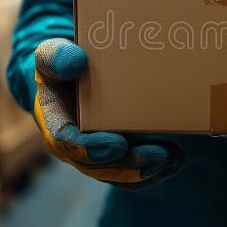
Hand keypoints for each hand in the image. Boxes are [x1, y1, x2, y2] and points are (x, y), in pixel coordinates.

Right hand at [33, 38, 183, 188]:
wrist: (68, 73)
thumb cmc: (61, 62)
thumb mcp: (52, 52)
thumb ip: (56, 56)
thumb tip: (73, 62)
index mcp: (53, 121)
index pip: (68, 142)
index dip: (93, 148)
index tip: (120, 144)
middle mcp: (70, 145)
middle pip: (97, 165)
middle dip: (130, 164)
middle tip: (161, 156)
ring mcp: (91, 153)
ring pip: (116, 173)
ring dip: (147, 171)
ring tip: (174, 159)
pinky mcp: (110, 154)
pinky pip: (128, 173)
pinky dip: (152, 171)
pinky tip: (175, 161)